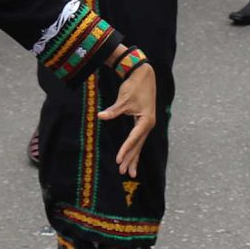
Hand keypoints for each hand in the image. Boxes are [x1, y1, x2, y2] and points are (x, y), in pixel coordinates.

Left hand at [97, 61, 157, 177]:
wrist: (144, 75)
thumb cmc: (134, 86)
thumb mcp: (124, 99)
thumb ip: (113, 110)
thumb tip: (101, 115)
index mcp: (146, 121)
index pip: (133, 139)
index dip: (125, 150)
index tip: (118, 160)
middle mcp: (148, 125)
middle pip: (138, 145)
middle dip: (130, 159)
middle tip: (123, 172)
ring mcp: (147, 124)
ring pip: (139, 144)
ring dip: (134, 158)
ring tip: (130, 173)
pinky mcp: (144, 122)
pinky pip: (139, 139)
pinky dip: (135, 149)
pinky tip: (132, 158)